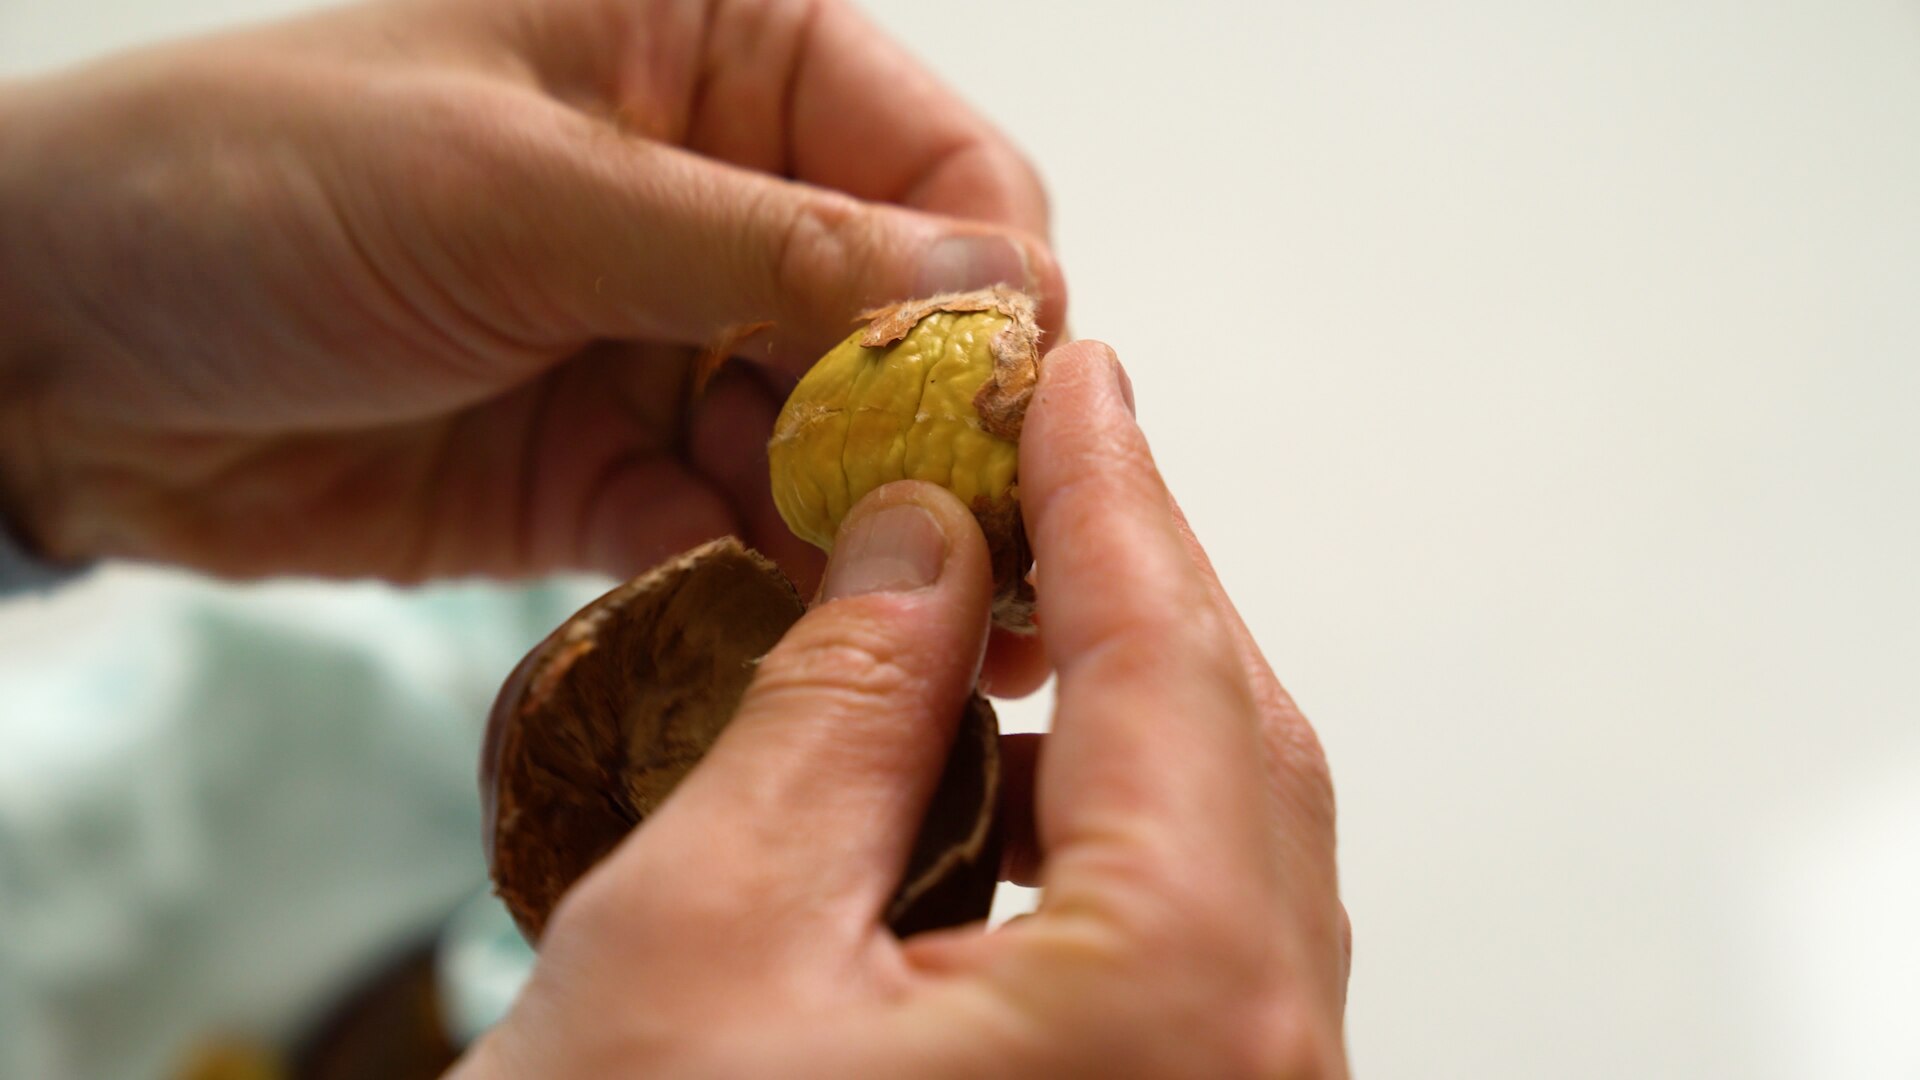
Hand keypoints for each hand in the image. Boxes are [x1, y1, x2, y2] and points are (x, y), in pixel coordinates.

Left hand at [0, 0, 1063, 586]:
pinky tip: (804, 623)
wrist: (54, 350)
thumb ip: (768, 247)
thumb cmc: (261, 185)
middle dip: (949, 428)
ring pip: (836, 438)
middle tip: (1000, 551)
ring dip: (875, 523)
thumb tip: (997, 288)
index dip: (993, 277)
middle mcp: (717, 194)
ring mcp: (669, 339)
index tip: (1016, 398)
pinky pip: (738, 525)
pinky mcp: (614, 468)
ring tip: (935, 622)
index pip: (934, 160)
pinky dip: (771, 574)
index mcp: (717, 54)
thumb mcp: (528, 190)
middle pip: (906, 318)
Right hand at [456, 342, 1349, 1077]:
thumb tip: (924, 546)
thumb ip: (840, 706)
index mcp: (1178, 1003)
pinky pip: (1187, 944)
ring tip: (1015, 592)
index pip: (1169, 663)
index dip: (1111, 492)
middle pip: (1233, 749)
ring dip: (1127, 699)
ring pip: (1223, 847)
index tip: (1071, 373)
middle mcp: (1257, 1075)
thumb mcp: (705, 935)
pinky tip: (1011, 774)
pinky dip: (1112, 825)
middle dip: (1137, 582)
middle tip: (1040, 456)